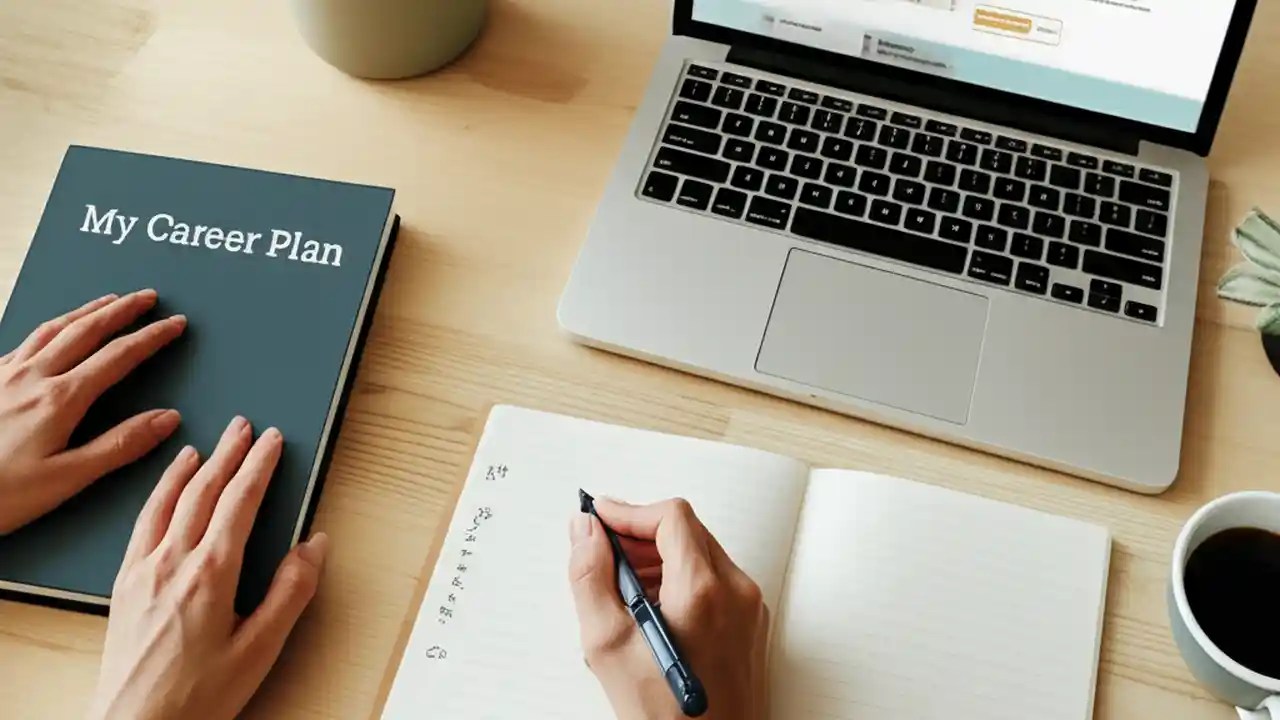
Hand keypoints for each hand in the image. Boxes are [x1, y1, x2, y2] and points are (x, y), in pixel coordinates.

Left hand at [0, 289, 185, 534]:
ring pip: (52, 329)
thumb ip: (119, 445)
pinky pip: (24, 341)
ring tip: (108, 301)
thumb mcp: (67, 479)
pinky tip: (51, 331)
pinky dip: (49, 327)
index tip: (175, 324)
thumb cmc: (0, 495)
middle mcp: (32, 377)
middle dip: (122, 310)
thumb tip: (167, 418)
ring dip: (86, 311)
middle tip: (148, 297)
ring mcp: (4, 375)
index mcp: (60, 400)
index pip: (118, 357)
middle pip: (86, 331)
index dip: (150, 337)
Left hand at [87, 418, 328, 719]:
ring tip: (205, 445)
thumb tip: (314, 546)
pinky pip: (142, 523)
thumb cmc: (196, 697)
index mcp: (211, 574)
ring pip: (168, 501)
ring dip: (190, 467)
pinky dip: (157, 495)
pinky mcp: (124, 584)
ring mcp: (143, 571)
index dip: (259, 466)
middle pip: (204, 491)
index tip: (272, 442)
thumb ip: (291, 592)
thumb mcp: (261, 649)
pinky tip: (164, 490)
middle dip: (228, 454)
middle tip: (244, 427)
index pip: (239, 502)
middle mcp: (173, 563)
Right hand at [568, 498, 768, 719]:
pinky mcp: (750, 627)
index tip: (599, 518)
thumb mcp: (608, 645)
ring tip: (621, 587)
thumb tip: (584, 533)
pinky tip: (650, 610)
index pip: (670, 517)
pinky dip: (680, 580)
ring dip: (659, 557)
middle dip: (640, 534)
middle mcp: (736, 592)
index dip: (629, 511)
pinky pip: (715, 582)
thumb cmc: (667, 717)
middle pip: (687, 531)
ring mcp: (749, 610)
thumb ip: (590, 577)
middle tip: (603, 550)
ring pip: (701, 555)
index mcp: (704, 590)